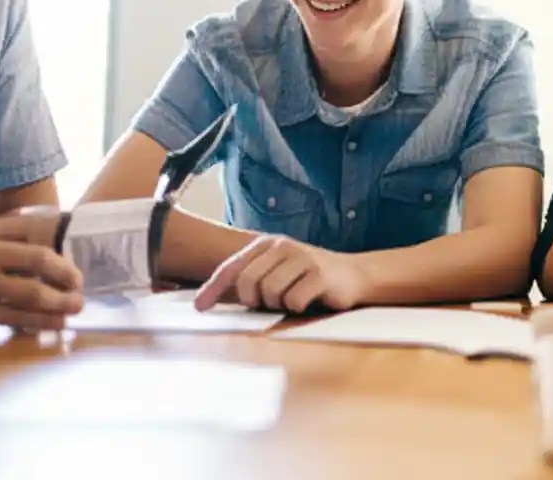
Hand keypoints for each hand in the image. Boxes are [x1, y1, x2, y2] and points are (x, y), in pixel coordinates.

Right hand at [0, 214, 83, 329]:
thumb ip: (0, 230)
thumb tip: (40, 225)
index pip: (31, 244)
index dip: (58, 259)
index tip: (73, 268)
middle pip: (35, 268)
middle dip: (64, 280)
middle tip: (80, 289)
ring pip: (27, 299)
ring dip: (57, 306)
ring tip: (74, 310)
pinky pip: (10, 321)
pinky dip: (34, 324)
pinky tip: (50, 327)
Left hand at [193, 235, 366, 313]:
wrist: (353, 275)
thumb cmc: (307, 279)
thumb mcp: (275, 273)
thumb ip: (248, 281)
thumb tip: (206, 302)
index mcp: (266, 244)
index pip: (231, 267)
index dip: (212, 288)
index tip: (199, 309)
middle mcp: (282, 246)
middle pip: (247, 282)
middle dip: (253, 301)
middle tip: (269, 305)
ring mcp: (302, 258)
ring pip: (270, 293)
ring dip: (278, 305)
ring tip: (292, 299)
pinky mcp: (320, 274)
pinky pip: (294, 301)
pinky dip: (297, 307)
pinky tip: (309, 300)